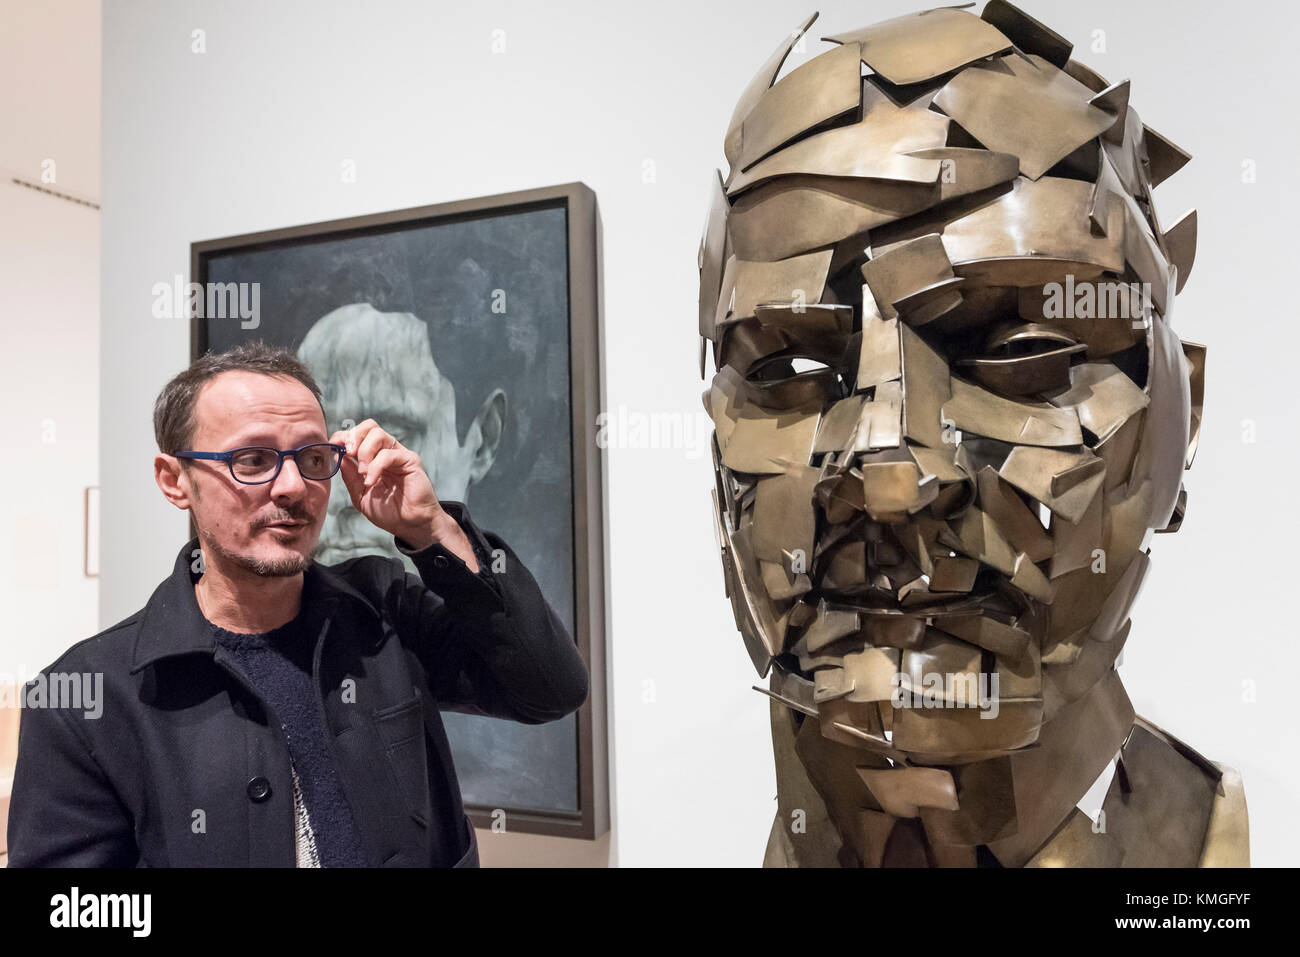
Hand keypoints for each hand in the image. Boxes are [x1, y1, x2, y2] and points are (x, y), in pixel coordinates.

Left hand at [330, 419, 444, 548]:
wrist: (409, 525)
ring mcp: (398, 454)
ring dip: (364, 451)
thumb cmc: (388, 512)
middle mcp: (386, 452)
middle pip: (369, 426)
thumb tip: (337, 456)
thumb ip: (350, 476)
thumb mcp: (360, 494)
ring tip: (362, 472)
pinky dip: (375, 466)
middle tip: (348, 454)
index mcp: (373, 457)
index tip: (332, 449)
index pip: (357, 435)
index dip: (342, 438)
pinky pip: (389, 454)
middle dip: (353, 437)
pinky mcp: (410, 460)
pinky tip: (371, 481)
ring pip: (378, 434)